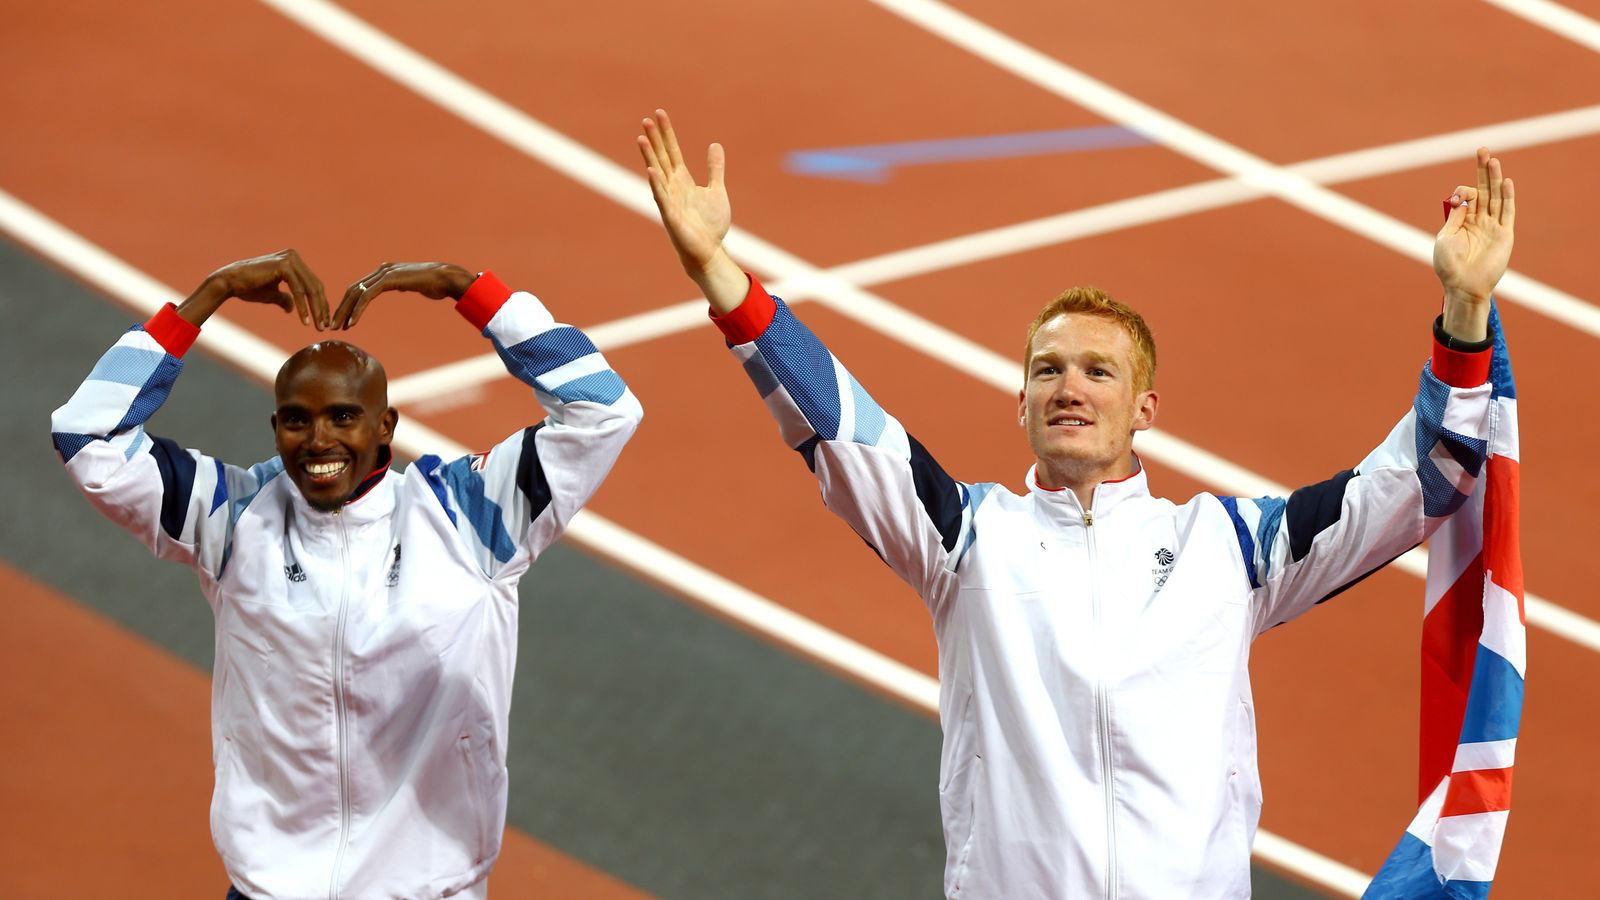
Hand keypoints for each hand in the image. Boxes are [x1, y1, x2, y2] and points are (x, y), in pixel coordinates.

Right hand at [180, 249, 328, 328]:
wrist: (229, 282)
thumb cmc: (249, 288)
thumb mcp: (272, 294)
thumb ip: (286, 298)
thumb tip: (292, 308)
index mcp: (293, 262)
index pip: (313, 284)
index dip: (321, 304)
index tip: (324, 321)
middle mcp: (294, 257)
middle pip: (315, 287)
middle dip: (322, 309)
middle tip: (325, 327)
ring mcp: (290, 260)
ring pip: (310, 289)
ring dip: (316, 310)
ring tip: (318, 327)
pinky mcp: (283, 266)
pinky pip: (298, 290)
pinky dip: (303, 307)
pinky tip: (305, 321)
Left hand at [331, 262, 475, 328]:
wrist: (446, 278)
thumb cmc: (435, 284)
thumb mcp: (414, 284)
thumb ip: (403, 284)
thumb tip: (403, 287)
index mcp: (385, 272)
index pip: (359, 289)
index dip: (348, 305)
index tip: (343, 321)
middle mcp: (381, 270)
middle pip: (353, 290)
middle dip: (341, 309)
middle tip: (332, 326)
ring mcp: (384, 273)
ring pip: (356, 293)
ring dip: (345, 311)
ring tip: (338, 327)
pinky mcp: (388, 279)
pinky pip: (367, 296)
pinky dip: (358, 310)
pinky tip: (352, 322)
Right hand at [637, 109, 731, 276]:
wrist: (709, 251)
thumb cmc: (710, 224)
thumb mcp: (716, 190)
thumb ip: (715, 168)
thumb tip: (715, 145)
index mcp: (683, 179)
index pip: (672, 150)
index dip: (667, 132)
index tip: (660, 113)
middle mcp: (673, 186)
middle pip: (662, 157)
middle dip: (655, 138)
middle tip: (646, 119)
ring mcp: (669, 200)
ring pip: (657, 173)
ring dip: (649, 156)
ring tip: (642, 138)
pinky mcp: (670, 215)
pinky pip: (662, 197)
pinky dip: (657, 184)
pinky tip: (652, 170)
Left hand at [1434, 148, 1514, 341]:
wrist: (1463, 286)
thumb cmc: (1448, 265)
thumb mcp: (1446, 237)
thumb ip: (1456, 217)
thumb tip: (1463, 198)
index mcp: (1462, 220)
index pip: (1466, 196)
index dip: (1462, 191)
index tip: (1458, 199)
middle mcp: (1479, 220)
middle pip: (1483, 190)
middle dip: (1482, 171)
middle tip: (1482, 150)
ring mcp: (1492, 226)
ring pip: (1496, 197)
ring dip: (1495, 178)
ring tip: (1493, 160)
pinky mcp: (1504, 234)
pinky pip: (1507, 212)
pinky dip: (1507, 197)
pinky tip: (1506, 182)